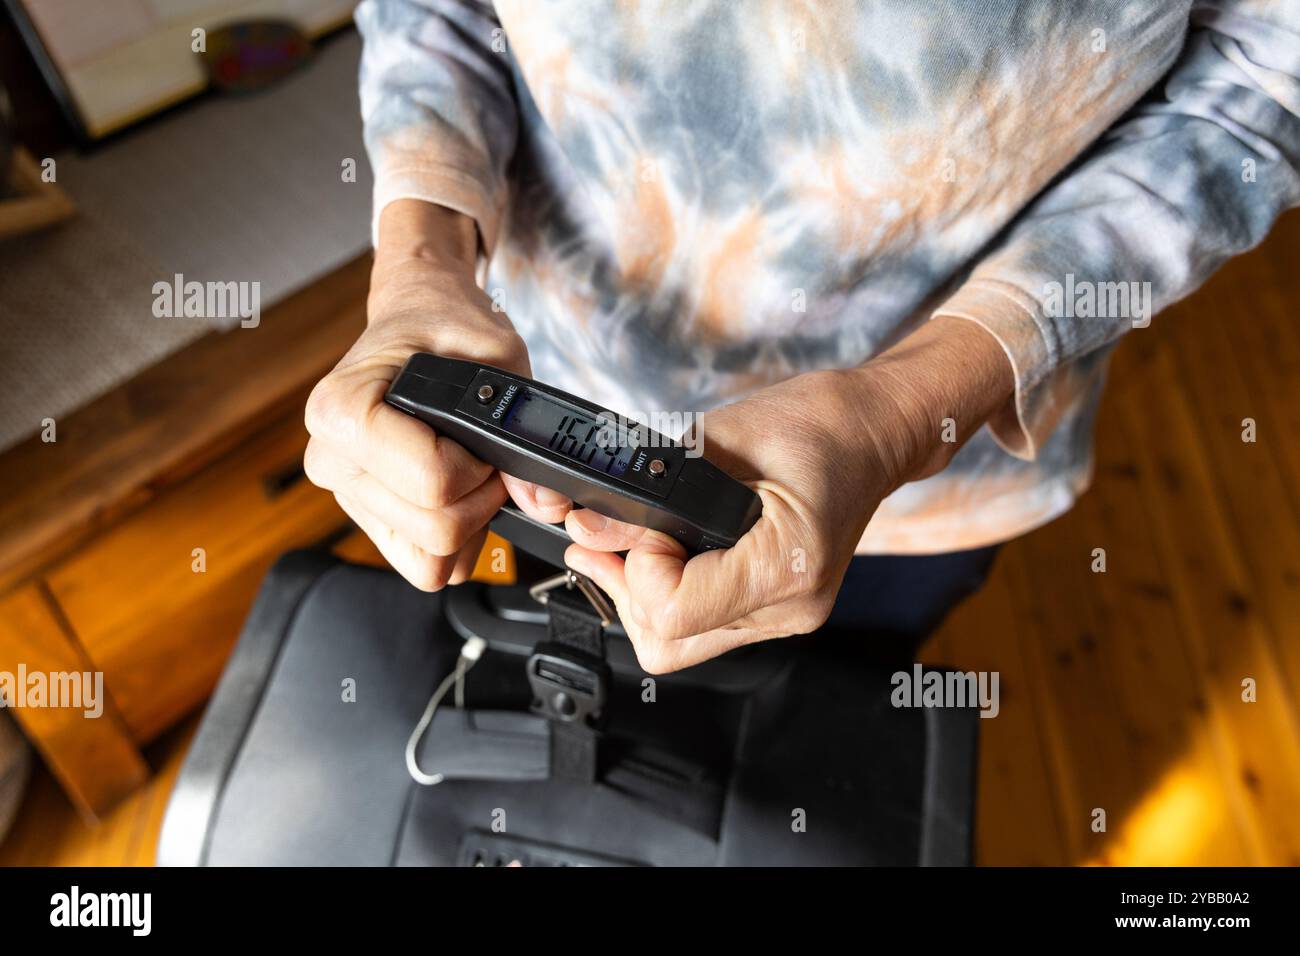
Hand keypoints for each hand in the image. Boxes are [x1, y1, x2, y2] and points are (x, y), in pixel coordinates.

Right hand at [304, 201, 571, 590]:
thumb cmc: (447, 327)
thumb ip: (527, 428)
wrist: (417, 318)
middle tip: (486, 453)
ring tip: (471, 466)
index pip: (433, 481)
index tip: (484, 435)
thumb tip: (545, 501)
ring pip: (432, 559)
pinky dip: (458, 542)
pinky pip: (425, 567)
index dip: (481, 466)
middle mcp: (331, 459)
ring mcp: (347, 496)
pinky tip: (461, 493)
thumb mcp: (499, 356)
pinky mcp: (369, 521)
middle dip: (482, 497)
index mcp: (342, 411)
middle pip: (435, 530)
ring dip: (472, 520)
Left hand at [563, 316, 1013, 671]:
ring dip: (640, 596)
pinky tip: (659, 552)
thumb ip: (650, 490)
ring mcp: (783, 616)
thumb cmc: (817, 424)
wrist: (873, 431)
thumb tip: (585, 525)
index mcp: (786, 568)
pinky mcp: (774, 611)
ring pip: (677, 646)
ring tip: (629, 542)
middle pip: (666, 644)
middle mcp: (788, 608)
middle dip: (626, 587)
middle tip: (614, 536)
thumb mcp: (721, 439)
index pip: (673, 610)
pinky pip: (702, 626)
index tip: (641, 524)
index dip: (639, 566)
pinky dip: (669, 595)